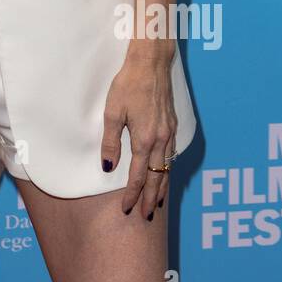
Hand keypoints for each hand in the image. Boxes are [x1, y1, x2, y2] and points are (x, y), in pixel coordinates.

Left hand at [101, 50, 176, 218]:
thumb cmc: (128, 85)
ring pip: (167, 169)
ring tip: (157, 204)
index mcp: (145, 139)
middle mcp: (161, 140)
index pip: (137, 176)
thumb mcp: (112, 113)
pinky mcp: (173, 125)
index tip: (126, 209)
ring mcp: (170, 133)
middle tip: (146, 217)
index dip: (131, 194)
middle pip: (156, 178)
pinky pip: (172, 156)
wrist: (151, 64)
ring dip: (161, 188)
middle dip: (150, 199)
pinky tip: (165, 175)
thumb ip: (111, 142)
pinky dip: (168, 171)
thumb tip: (108, 166)